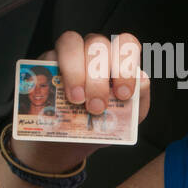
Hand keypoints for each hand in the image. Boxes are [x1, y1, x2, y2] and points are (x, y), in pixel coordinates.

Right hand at [13, 30, 151, 171]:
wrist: (66, 144)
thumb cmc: (98, 125)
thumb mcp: (125, 119)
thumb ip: (138, 101)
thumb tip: (143, 80)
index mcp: (116, 60)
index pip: (126, 44)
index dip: (125, 64)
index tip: (123, 94)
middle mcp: (93, 51)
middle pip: (98, 43)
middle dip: (98, 76)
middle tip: (96, 106)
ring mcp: (67, 55)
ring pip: (71, 42)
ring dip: (75, 71)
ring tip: (76, 100)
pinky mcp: (44, 64)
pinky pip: (48, 59)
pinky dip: (55, 77)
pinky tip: (57, 96)